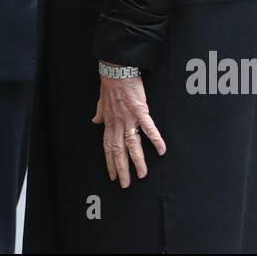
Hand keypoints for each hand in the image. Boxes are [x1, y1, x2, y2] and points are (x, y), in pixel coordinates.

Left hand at [91, 69, 165, 188]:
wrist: (117, 71)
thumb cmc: (110, 85)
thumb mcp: (101, 102)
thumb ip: (99, 114)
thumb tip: (95, 121)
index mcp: (109, 122)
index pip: (108, 147)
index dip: (110, 162)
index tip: (112, 175)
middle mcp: (117, 123)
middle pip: (119, 151)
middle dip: (121, 169)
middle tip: (125, 184)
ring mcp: (129, 118)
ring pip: (133, 144)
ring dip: (137, 161)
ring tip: (142, 174)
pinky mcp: (141, 111)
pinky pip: (149, 128)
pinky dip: (155, 139)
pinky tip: (162, 150)